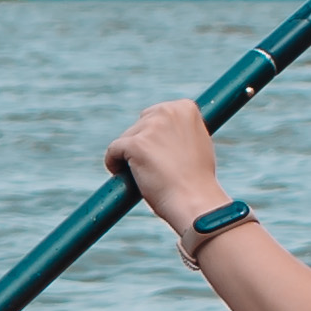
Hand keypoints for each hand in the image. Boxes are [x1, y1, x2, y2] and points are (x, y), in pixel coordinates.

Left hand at [105, 98, 223, 220]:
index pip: (156, 115)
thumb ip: (179, 129)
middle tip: (153, 167)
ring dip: (130, 156)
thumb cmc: (197, 179)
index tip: (161, 154)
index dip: (155, 136)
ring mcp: (151, 127)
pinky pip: (113, 151)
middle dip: (142, 143)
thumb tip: (161, 129)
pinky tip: (121, 174)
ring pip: (126, 138)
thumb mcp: (196, 142)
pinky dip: (113, 163)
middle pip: (140, 124)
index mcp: (185, 108)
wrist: (195, 202)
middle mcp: (168, 111)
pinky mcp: (134, 144)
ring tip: (147, 176)